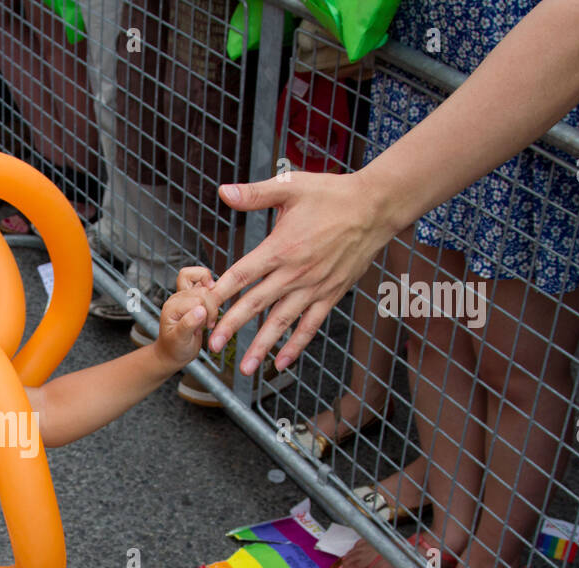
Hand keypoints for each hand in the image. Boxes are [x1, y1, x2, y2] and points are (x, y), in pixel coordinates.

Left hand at [153, 267, 215, 370]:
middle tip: (206, 325)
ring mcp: (185, 295)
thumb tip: (201, 310)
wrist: (173, 352)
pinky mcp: (193, 296)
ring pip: (204, 282)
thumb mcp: (180, 340)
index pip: (198, 299)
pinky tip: (211, 303)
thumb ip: (188, 324)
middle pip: (203, 290)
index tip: (204, 328)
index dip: (206, 313)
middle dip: (211, 309)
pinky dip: (210, 287)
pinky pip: (201, 278)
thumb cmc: (174, 348)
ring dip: (212, 301)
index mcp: (172, 307)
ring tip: (208, 317)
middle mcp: (178, 298)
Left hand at [206, 171, 399, 375]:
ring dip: (262, 345)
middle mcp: (295, 272)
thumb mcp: (291, 186)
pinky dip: (297, 344)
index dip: (221, 292)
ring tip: (245, 368)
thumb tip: (223, 192)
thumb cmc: (332, 194)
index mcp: (281, 247)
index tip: (202, 308)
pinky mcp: (331, 294)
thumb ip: (255, 194)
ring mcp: (314, 287)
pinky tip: (282, 362)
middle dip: (231, 326)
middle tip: (211, 346)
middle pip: (256, 304)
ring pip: (282, 321)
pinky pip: (311, 324)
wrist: (376, 207)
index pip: (242, 274)